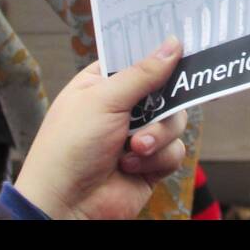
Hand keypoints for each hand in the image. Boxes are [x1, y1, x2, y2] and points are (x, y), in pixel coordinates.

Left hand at [14, 37, 187, 219]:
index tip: (182, 45)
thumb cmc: (69, 148)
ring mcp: (138, 135)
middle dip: (162, 104)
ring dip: (157, 135)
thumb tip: (173, 44)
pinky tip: (131, 167)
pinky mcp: (151, 162)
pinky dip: (157, 159)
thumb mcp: (104, 100)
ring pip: (175, 121)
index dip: (159, 53)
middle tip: (155, 108)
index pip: (138, 58)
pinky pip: (175, 151)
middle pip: (166, 90)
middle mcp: (123, 107)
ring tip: (133, 149)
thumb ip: (143, 73)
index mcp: (103, 84)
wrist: (67, 205)